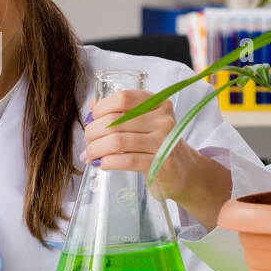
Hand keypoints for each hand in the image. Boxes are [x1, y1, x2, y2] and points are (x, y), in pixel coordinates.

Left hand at [83, 89, 192, 203]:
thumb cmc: (157, 144)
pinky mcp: (162, 164)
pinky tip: (103, 164)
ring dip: (96, 149)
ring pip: (117, 141)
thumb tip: (91, 105)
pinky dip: (108, 162)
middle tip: (87, 142)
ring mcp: (164, 141)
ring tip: (90, 155)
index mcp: (158, 103)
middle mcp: (163, 119)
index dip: (101, 108)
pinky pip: (126, 161)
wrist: (183, 172)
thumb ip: (120, 111)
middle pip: (115, 121)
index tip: (91, 119)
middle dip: (93, 132)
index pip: (123, 98)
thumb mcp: (143, 122)